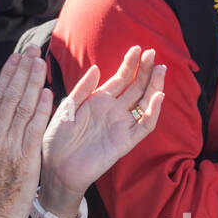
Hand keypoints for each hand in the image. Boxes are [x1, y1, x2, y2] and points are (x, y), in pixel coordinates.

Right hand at [0, 49, 52, 217]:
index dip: (8, 73)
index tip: (18, 56)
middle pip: (11, 95)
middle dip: (23, 70)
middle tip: (34, 50)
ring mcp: (9, 145)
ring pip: (23, 107)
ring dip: (34, 83)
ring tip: (42, 63)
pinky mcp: (25, 158)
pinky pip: (34, 128)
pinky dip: (42, 109)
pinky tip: (48, 93)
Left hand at [40, 45, 165, 215]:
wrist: (56, 169)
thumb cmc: (57, 139)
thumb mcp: (66, 109)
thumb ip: (82, 89)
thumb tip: (96, 68)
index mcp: (99, 100)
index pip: (120, 78)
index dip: (130, 64)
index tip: (138, 48)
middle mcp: (113, 111)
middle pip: (136, 87)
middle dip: (146, 70)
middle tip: (154, 53)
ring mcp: (121, 125)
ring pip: (144, 103)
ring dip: (154, 86)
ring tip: (160, 69)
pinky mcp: (125, 142)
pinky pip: (143, 126)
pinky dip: (152, 112)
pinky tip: (157, 96)